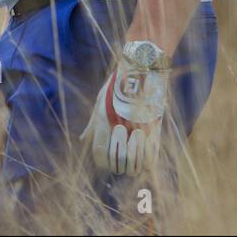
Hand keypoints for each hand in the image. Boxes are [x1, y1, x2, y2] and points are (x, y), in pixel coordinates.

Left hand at [80, 41, 168, 175]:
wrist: (141, 71)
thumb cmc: (118, 86)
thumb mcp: (101, 103)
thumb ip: (93, 126)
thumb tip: (83, 140)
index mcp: (103, 122)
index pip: (100, 155)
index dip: (102, 162)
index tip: (106, 162)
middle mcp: (120, 128)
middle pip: (118, 162)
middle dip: (118, 165)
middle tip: (121, 161)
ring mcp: (138, 130)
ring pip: (134, 163)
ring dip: (133, 164)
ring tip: (133, 159)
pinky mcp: (154, 130)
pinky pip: (150, 156)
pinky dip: (147, 161)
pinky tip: (144, 157)